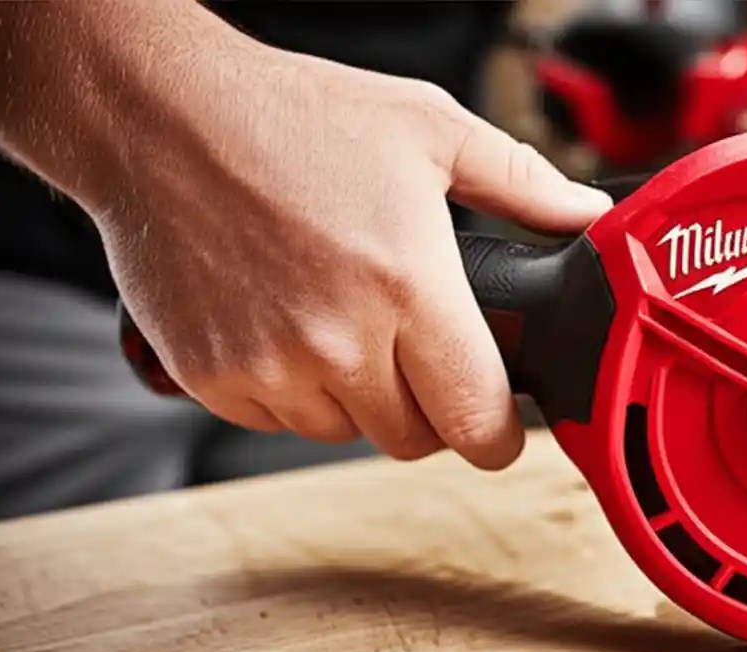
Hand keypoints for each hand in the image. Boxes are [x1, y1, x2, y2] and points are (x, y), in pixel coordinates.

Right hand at [90, 36, 610, 468]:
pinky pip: (280, 421)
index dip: (498, 433)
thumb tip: (585, 213)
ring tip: (345, 320)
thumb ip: (521, 182)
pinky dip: (296, 392)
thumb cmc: (294, 117)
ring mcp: (271, 366)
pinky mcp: (213, 378)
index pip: (478, 422)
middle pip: (416, 439)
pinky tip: (290, 325)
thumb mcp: (428, 128)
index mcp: (410, 287)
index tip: (498, 423)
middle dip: (432, 408)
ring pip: (347, 432)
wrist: (161, 117)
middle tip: (419, 350)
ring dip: (360, 398)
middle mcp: (341, 340)